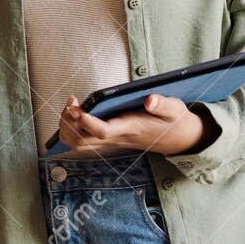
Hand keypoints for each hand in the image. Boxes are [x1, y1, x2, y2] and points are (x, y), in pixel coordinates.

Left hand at [56, 94, 207, 157]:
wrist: (177, 138)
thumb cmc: (173, 121)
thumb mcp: (174, 109)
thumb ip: (162, 104)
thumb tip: (150, 100)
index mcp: (131, 128)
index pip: (104, 131)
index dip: (88, 123)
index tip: (78, 110)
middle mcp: (117, 138)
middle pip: (83, 141)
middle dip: (69, 123)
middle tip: (71, 102)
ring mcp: (111, 141)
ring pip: (78, 143)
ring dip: (67, 126)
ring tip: (71, 105)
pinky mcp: (108, 139)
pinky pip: (82, 141)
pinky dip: (71, 128)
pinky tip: (74, 112)